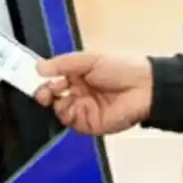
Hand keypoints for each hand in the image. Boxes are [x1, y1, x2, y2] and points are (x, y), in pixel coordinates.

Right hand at [34, 52, 152, 135]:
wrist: (145, 87)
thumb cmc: (122, 67)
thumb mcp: (90, 58)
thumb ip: (63, 63)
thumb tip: (39, 67)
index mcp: (79, 75)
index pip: (54, 79)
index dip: (44, 80)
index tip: (36, 78)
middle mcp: (79, 92)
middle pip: (53, 97)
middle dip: (45, 94)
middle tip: (43, 91)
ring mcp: (84, 109)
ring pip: (59, 111)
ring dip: (55, 105)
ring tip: (57, 97)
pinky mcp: (89, 124)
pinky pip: (71, 123)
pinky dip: (66, 116)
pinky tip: (69, 107)